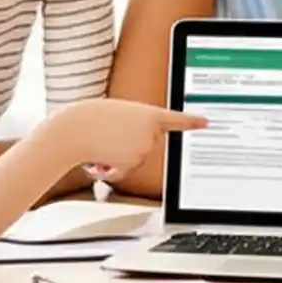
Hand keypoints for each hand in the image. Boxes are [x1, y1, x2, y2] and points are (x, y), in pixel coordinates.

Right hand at [47, 99, 206, 176]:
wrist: (75, 130)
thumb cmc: (91, 118)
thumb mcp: (119, 113)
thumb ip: (136, 123)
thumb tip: (135, 141)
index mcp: (150, 113)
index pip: (177, 119)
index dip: (192, 122)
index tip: (205, 122)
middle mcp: (152, 132)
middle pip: (147, 142)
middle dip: (130, 142)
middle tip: (111, 132)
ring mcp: (144, 149)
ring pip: (135, 157)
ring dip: (119, 154)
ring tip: (104, 141)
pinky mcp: (133, 164)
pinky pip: (125, 169)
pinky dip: (113, 166)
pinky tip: (102, 155)